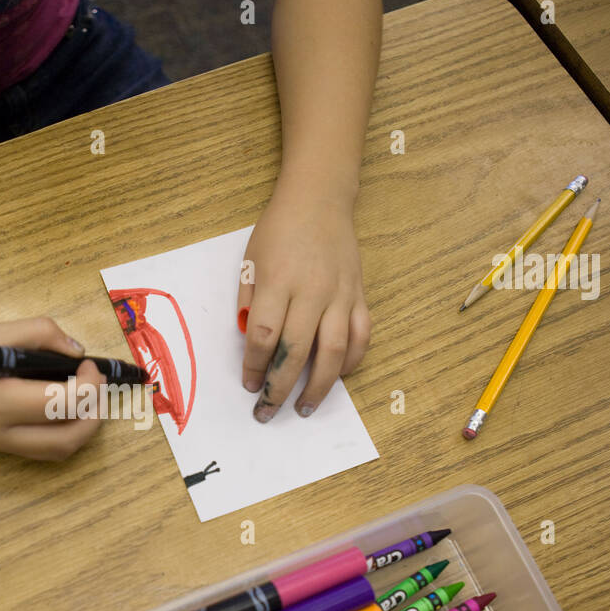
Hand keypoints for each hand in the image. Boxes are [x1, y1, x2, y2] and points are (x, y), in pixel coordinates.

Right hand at [0, 315, 107, 460]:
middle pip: (68, 440)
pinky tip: (62, 405)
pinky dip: (61, 432)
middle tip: (96, 385)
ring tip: (85, 396)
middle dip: (94, 414)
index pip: (63, 404)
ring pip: (56, 451)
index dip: (89, 385)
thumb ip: (40, 334)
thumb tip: (76, 351)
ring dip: (81, 428)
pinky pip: (39, 448)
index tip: (89, 363)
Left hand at [237, 194, 370, 421]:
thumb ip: (248, 303)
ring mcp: (339, 294)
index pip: (264, 334)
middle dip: (279, 387)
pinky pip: (361, 335)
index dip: (254, 365)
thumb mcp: (250, 261)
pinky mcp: (359, 295)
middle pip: (295, 350)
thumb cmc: (278, 231)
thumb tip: (250, 344)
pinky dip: (352, 360)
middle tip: (267, 411)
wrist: (319, 199)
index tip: (248, 385)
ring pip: (333, 351)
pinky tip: (339, 376)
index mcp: (277, 281)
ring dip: (319, 386)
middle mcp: (311, 290)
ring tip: (305, 408)